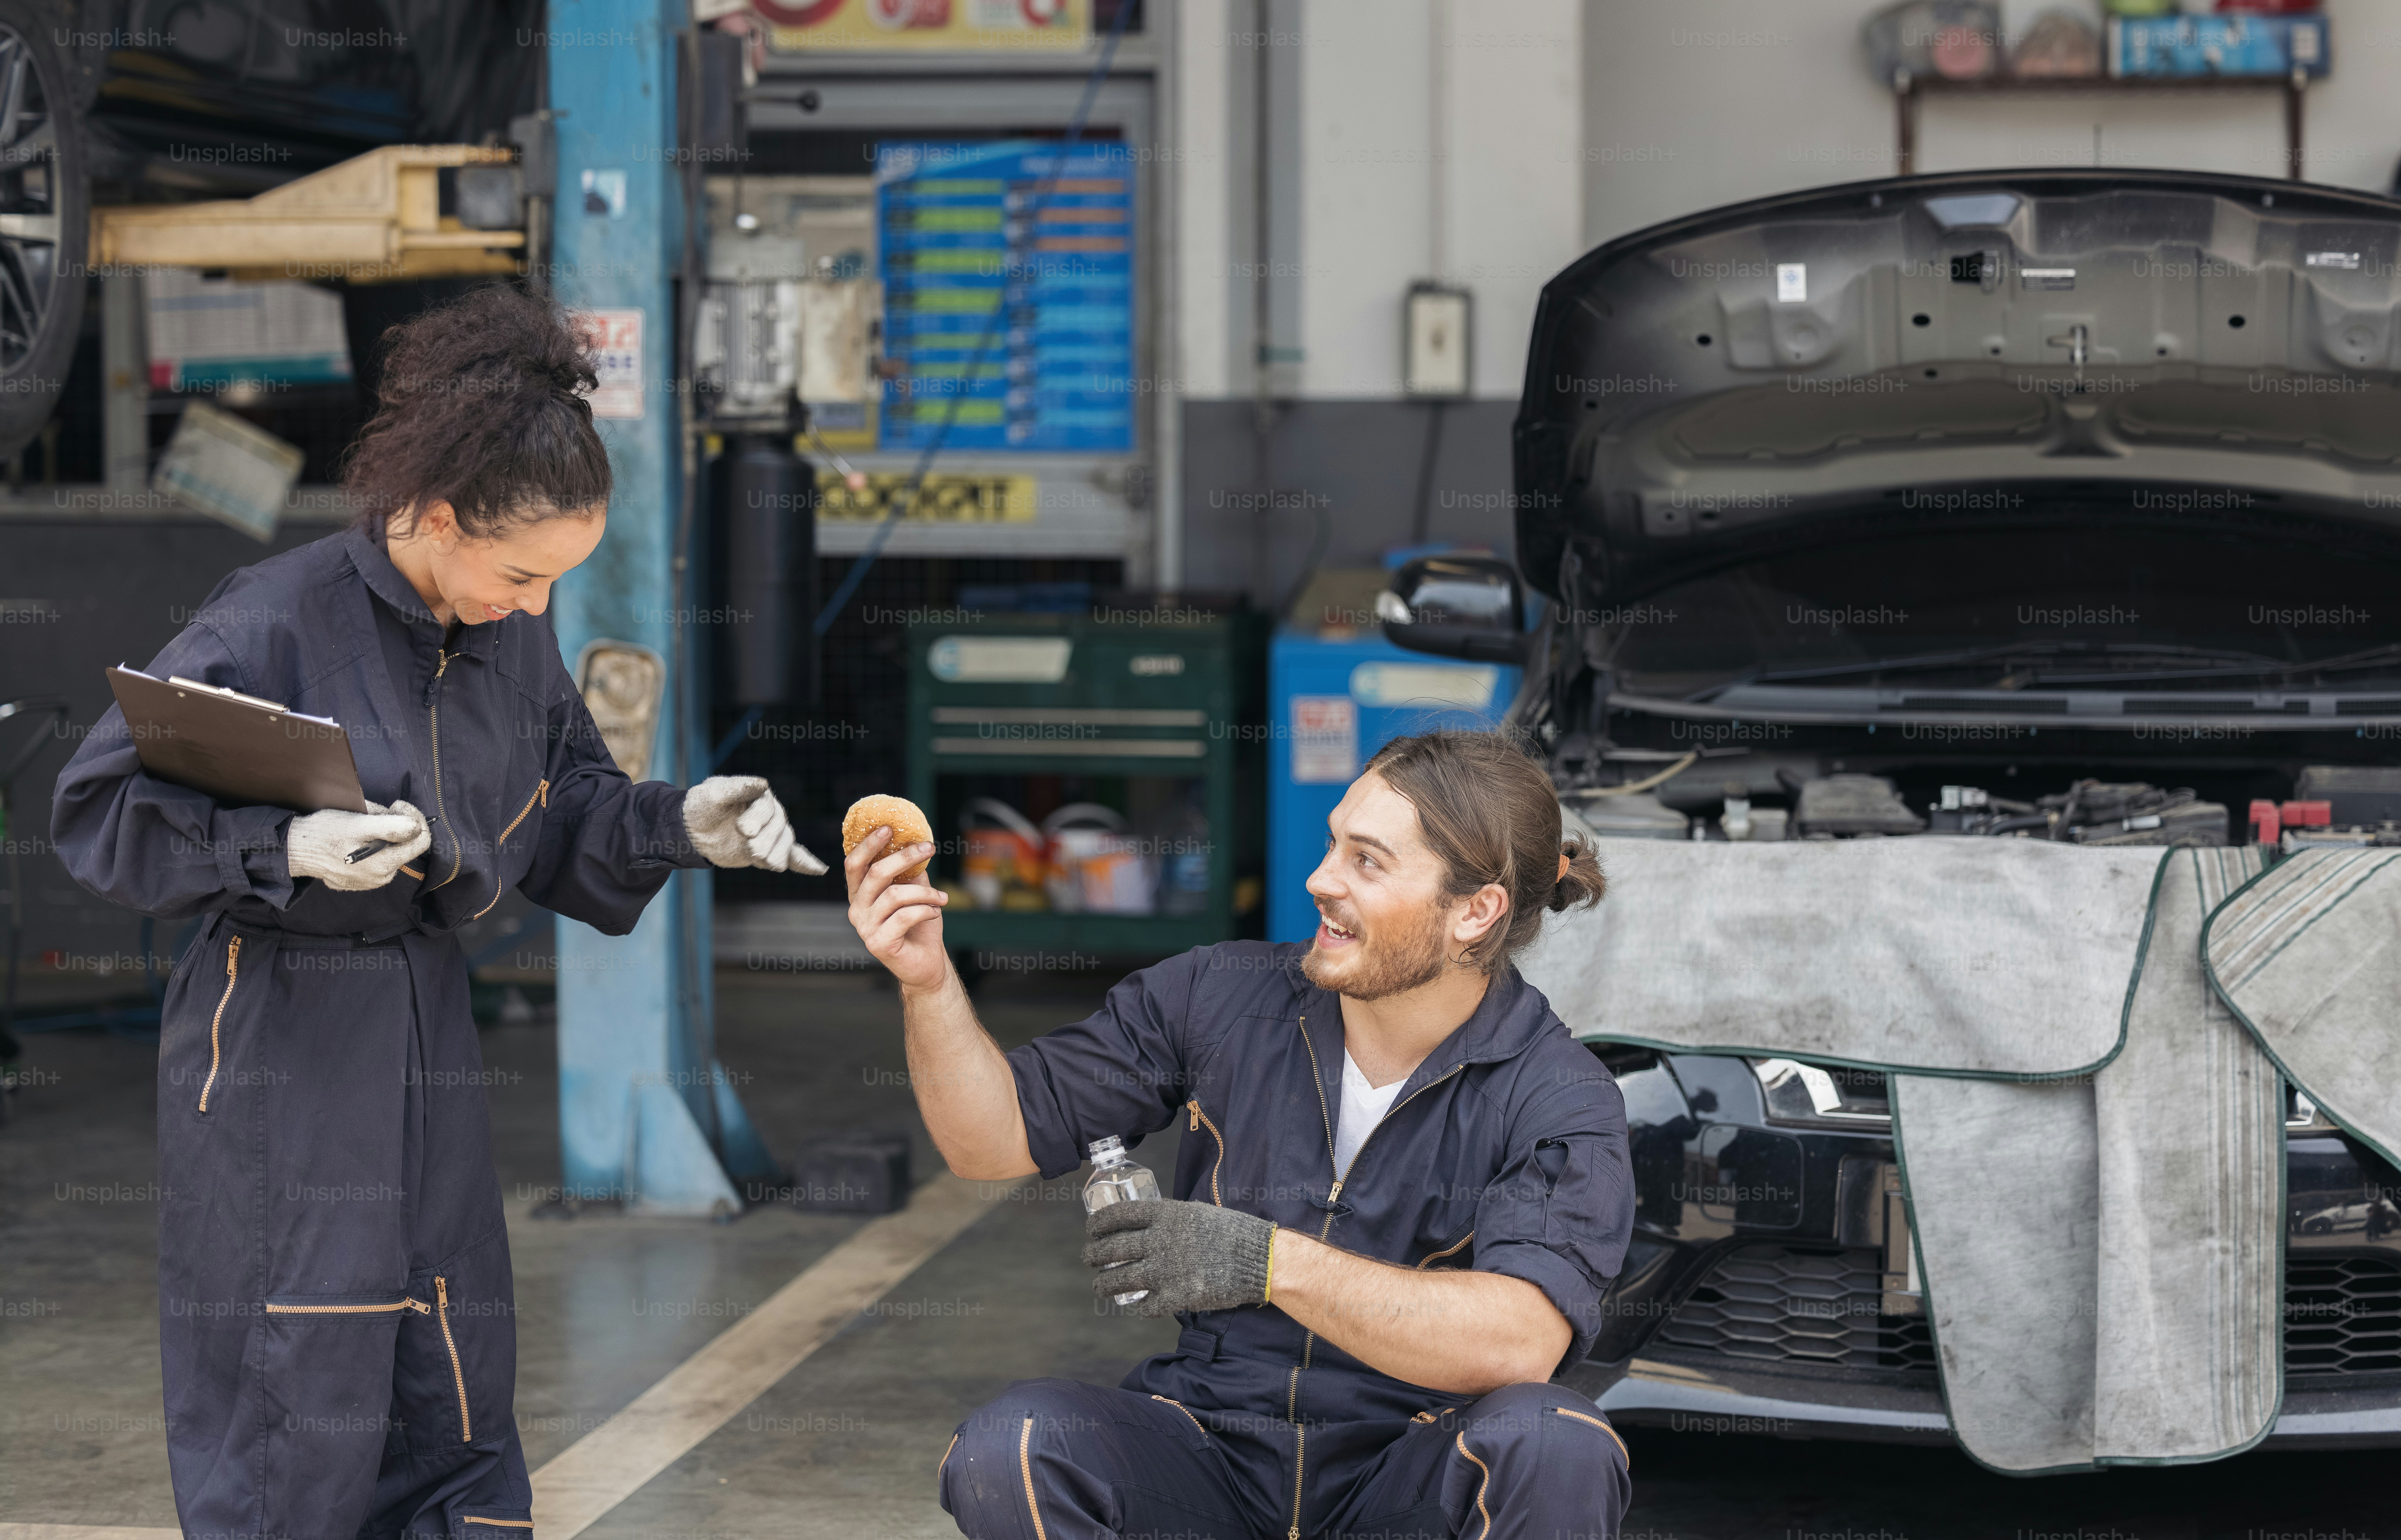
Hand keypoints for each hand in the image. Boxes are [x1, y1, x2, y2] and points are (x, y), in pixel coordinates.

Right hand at [287, 800, 431, 890]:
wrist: (295, 849)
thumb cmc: (325, 833)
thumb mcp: (358, 823)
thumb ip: (391, 827)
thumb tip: (416, 828)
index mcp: (385, 864)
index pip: (422, 840)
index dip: (415, 818)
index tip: (397, 806)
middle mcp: (382, 878)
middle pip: (408, 846)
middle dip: (399, 825)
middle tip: (381, 811)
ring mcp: (370, 882)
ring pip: (392, 852)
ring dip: (386, 835)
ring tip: (364, 825)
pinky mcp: (359, 881)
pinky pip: (377, 860)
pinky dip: (374, 846)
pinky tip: (357, 839)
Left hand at [683, 775, 825, 873]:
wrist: (693, 831)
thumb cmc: (702, 807)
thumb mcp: (713, 794)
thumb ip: (737, 788)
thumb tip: (763, 784)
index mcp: (759, 795)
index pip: (767, 808)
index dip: (757, 819)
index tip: (741, 830)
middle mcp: (771, 813)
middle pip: (779, 829)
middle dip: (764, 841)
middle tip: (750, 849)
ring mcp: (772, 833)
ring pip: (785, 846)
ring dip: (773, 855)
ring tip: (758, 859)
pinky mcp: (769, 851)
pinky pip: (793, 857)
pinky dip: (806, 863)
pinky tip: (820, 869)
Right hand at [844, 824, 948, 992]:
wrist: (925, 963)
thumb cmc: (919, 925)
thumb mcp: (915, 892)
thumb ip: (909, 871)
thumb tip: (917, 841)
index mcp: (860, 895)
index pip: (854, 865)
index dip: (868, 845)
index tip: (888, 828)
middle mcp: (857, 910)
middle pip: (876, 874)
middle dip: (905, 857)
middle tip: (929, 848)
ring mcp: (865, 928)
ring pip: (895, 895)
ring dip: (925, 892)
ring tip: (942, 897)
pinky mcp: (878, 943)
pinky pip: (905, 916)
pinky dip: (925, 910)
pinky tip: (936, 912)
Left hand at [1082, 1198, 1275, 1316]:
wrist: (1260, 1258)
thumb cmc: (1233, 1232)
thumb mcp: (1198, 1213)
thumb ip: (1171, 1219)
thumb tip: (1150, 1225)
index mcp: (1166, 1215)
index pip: (1119, 1216)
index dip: (1100, 1223)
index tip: (1091, 1229)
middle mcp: (1159, 1241)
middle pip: (1113, 1248)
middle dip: (1094, 1254)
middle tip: (1088, 1258)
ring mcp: (1166, 1270)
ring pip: (1121, 1279)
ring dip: (1105, 1283)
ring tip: (1099, 1285)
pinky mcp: (1176, 1297)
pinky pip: (1146, 1305)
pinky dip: (1138, 1306)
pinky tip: (1136, 1305)